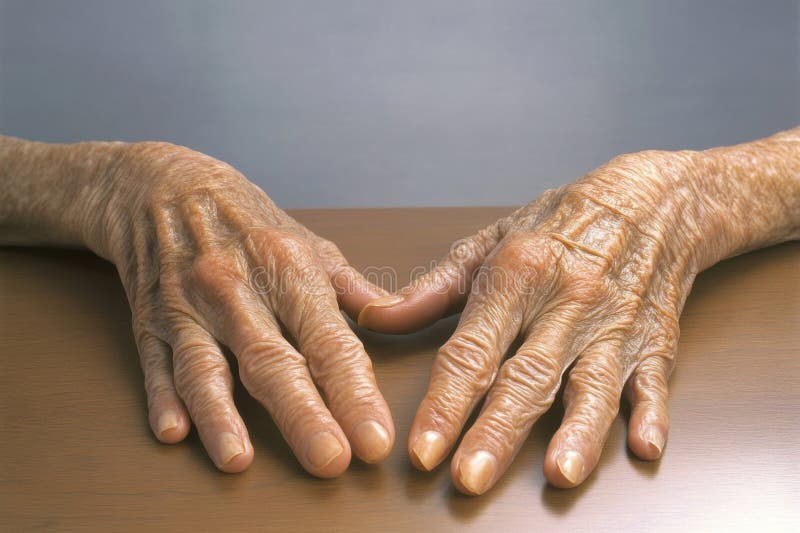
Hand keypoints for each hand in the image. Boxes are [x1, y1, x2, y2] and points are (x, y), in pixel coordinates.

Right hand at [89, 142, 394, 475]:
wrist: (163, 185)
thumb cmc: (248, 221)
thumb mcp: (307, 242)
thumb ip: (350, 288)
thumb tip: (394, 318)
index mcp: (287, 267)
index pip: (328, 340)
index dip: (353, 391)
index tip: (375, 438)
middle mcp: (238, 288)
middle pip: (271, 360)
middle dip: (302, 414)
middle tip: (330, 461)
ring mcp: (189, 305)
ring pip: (205, 366)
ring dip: (221, 415)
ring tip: (239, 459)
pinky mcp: (150, 319)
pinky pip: (154, 361)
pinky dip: (160, 396)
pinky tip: (171, 430)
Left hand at [358, 132, 799, 493]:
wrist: (650, 200)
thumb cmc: (559, 224)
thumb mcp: (488, 243)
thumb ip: (430, 289)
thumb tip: (374, 317)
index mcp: (518, 273)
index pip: (472, 349)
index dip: (444, 402)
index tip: (422, 451)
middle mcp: (566, 300)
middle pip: (528, 376)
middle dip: (497, 431)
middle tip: (469, 479)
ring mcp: (614, 323)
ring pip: (593, 384)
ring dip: (578, 431)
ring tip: (559, 473)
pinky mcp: (654, 340)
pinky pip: (654, 379)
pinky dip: (651, 413)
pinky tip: (644, 447)